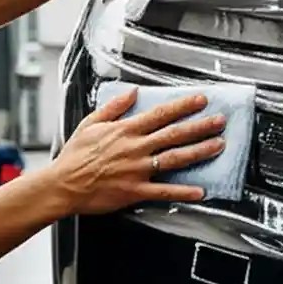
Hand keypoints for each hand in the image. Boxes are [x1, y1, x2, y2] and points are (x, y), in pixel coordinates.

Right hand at [43, 88, 226, 215]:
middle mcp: (135, 148)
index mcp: (125, 131)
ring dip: (199, 151)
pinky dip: (183, 192)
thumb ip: (114, 107)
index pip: (161, 114)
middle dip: (200, 126)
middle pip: (174, 134)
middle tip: (220, 121)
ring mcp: (137, 170)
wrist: (61, 185)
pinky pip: (164, 192)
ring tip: (218, 145)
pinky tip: (201, 191)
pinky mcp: (135, 191)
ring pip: (175, 158)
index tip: (201, 100)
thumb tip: (132, 92)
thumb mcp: (91, 124)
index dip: (183, 106)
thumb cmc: (74, 156)